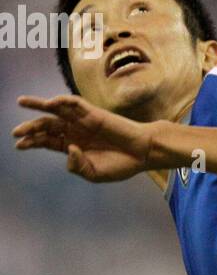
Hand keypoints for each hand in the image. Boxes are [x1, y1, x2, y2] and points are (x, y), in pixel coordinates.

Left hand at [12, 94, 156, 182]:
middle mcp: (76, 132)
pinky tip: (51, 102)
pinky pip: (76, 104)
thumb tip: (68, 149)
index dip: (32, 142)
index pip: (48, 141)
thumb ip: (77, 165)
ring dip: (40, 106)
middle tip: (16, 131)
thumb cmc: (120, 165)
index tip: (18, 145)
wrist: (142, 154)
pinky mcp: (95, 113)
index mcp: (74, 146)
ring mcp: (84, 121)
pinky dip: (63, 101)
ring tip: (22, 102)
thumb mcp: (93, 173)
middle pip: (48, 125)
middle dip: (31, 126)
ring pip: (58, 111)